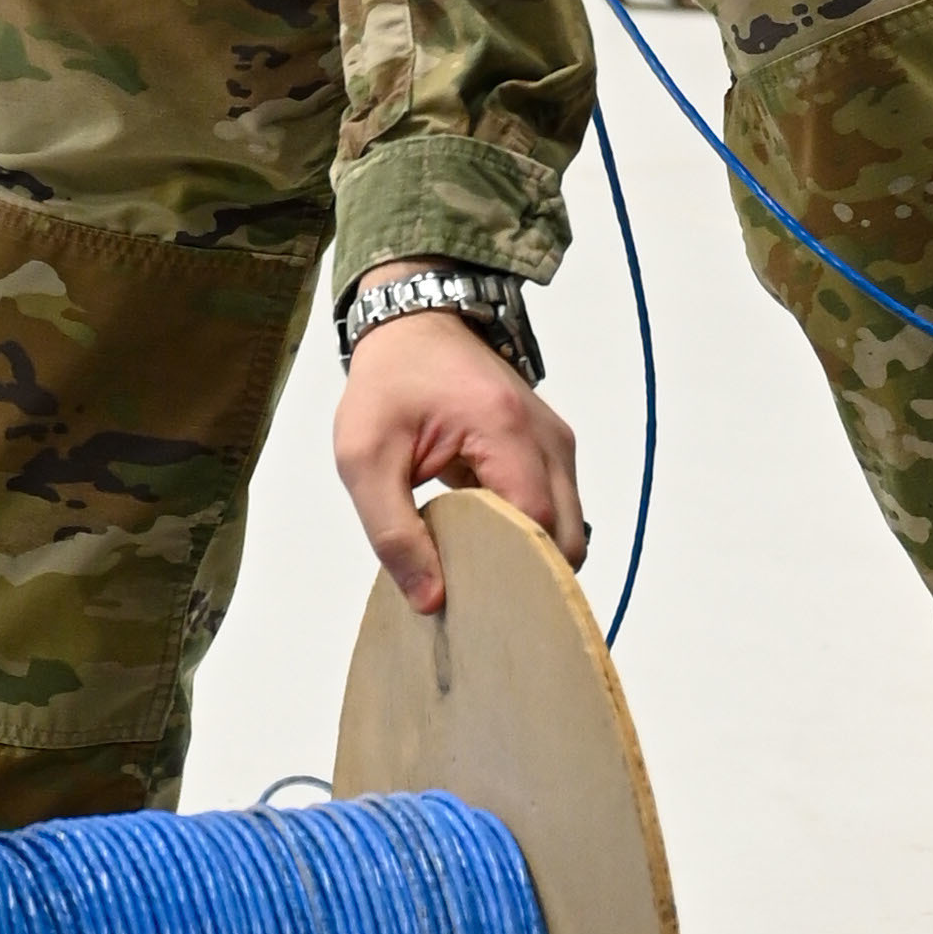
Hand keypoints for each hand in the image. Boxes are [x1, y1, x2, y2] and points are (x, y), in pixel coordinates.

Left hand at [334, 309, 584, 615]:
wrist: (413, 326)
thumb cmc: (387, 386)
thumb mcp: (364, 459)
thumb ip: (392, 532)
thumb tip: (431, 600)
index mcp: (504, 430)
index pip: (535, 527)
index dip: (513, 574)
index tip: (477, 607)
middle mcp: (546, 436)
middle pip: (566, 535)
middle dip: (529, 575)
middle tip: (479, 599)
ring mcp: (556, 440)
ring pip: (568, 526)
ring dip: (531, 555)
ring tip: (479, 573)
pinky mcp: (551, 447)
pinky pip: (558, 508)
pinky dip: (531, 534)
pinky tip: (487, 544)